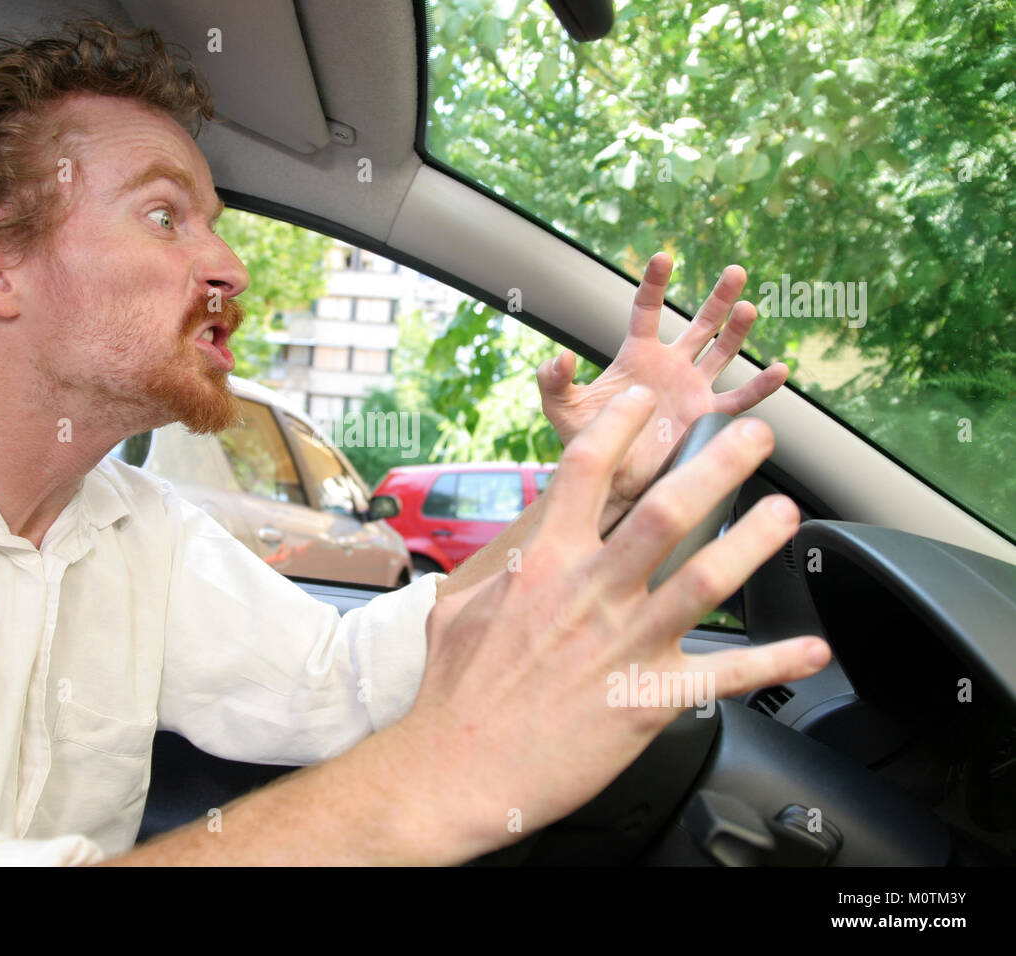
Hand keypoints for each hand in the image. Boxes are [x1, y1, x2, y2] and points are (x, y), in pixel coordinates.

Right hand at [404, 387, 828, 860]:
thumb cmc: (455, 692)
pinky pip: (725, 676)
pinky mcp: (647, 697)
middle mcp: (589, 591)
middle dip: (719, 464)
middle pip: (665, 508)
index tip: (646, 402)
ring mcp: (622, 642)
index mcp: (542, 562)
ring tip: (786, 512)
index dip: (621, 425)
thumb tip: (511, 557)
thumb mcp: (459, 610)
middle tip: (755, 436)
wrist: (458, 768)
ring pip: (706, 578)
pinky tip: (810, 649)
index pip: (586, 470)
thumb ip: (497, 573)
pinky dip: (774, 661)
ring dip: (755, 541)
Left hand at [536, 253, 787, 520]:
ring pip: (722, 353)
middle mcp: (670, 367)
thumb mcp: (562, 408)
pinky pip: (740, 399)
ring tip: (748, 309)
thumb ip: (554, 381)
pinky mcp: (707, 417)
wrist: (609, 480)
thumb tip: (560, 357)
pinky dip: (761, 387)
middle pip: (699, 325)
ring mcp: (692, 390)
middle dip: (717, 299)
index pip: (646, 311)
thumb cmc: (585, 442)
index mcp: (637, 356)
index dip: (654, 285)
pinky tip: (779, 370)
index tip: (663, 258)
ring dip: (736, 332)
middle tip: (734, 272)